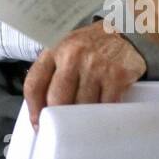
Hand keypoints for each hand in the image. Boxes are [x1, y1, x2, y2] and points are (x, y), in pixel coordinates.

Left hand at [24, 22, 146, 125]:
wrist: (125, 29)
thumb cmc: (91, 44)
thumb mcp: (66, 48)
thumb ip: (52, 71)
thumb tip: (42, 106)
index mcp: (55, 49)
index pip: (35, 83)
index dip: (33, 109)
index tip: (38, 124)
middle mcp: (72, 56)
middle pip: (56, 99)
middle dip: (57, 118)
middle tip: (61, 128)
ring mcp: (95, 66)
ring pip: (81, 106)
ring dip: (82, 119)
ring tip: (83, 123)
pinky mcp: (116, 76)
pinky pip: (105, 106)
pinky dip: (103, 115)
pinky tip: (101, 116)